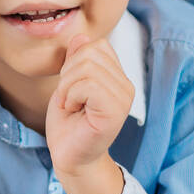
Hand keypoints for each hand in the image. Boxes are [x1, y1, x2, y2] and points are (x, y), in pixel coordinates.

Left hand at [45, 34, 131, 193]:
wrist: (69, 157)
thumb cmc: (69, 124)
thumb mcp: (68, 85)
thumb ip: (76, 61)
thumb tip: (81, 36)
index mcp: (117, 77)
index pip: (96, 45)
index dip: (74, 62)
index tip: (69, 87)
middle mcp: (126, 85)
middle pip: (90, 52)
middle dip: (68, 74)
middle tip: (68, 99)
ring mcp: (123, 98)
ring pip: (87, 68)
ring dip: (67, 88)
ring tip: (71, 106)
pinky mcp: (115, 111)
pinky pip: (88, 85)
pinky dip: (71, 96)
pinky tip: (74, 111)